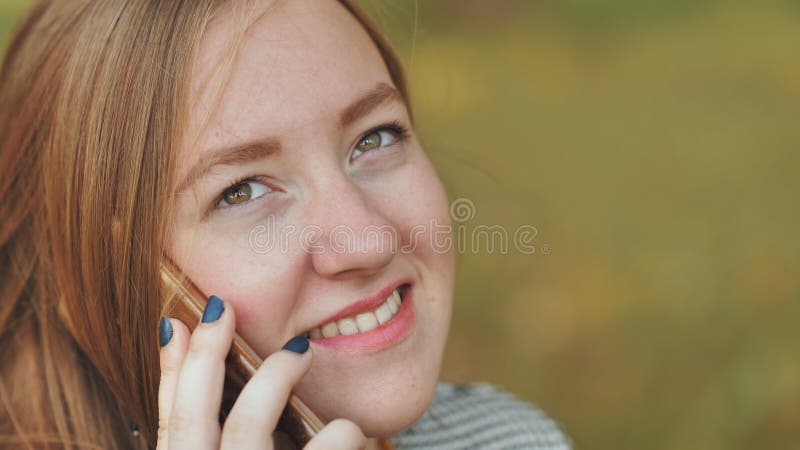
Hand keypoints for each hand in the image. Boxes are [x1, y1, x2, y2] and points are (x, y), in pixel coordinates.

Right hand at [156, 295, 366, 449]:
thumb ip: (215, 432)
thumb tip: (197, 359)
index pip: (171, 424)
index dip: (170, 372)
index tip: (173, 321)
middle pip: (193, 418)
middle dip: (205, 356)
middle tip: (224, 307)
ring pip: (248, 427)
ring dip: (275, 377)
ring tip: (303, 349)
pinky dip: (339, 434)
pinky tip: (349, 427)